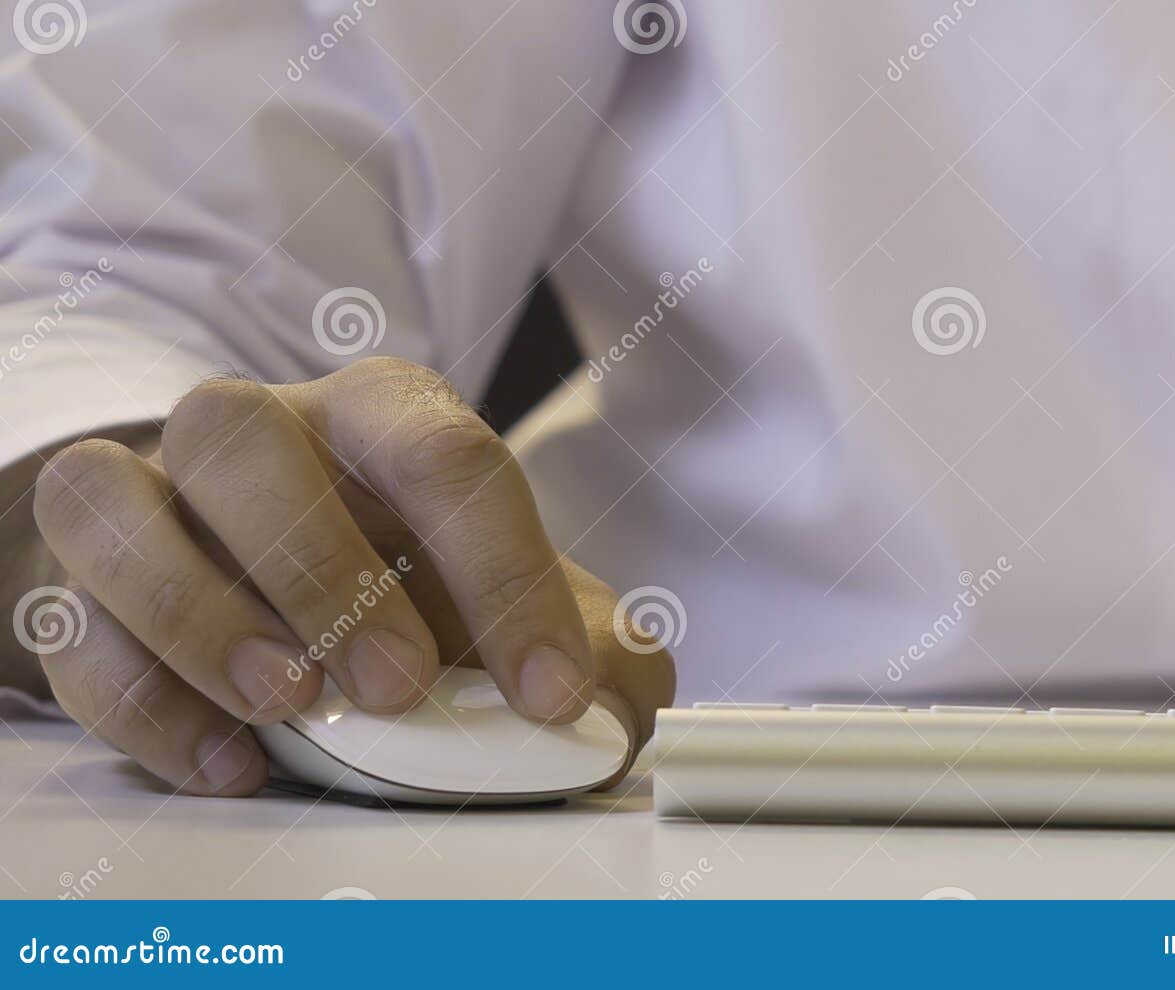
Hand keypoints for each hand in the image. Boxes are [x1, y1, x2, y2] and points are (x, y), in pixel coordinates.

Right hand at [23, 357, 673, 795]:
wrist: (269, 570)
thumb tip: (615, 696)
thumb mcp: (507, 595)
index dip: (506, 576)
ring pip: (111, 500)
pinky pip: (70, 623)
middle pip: (239, 435)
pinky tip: (232, 761)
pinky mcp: (79, 583)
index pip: (446, 456)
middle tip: (398, 686)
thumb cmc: (404, 572)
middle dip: (320, 565)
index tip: (550, 694)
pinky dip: (145, 701)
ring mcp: (152, 496)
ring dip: (198, 612)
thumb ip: (582, 638)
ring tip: (289, 704)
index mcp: (381, 413)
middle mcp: (257, 431)